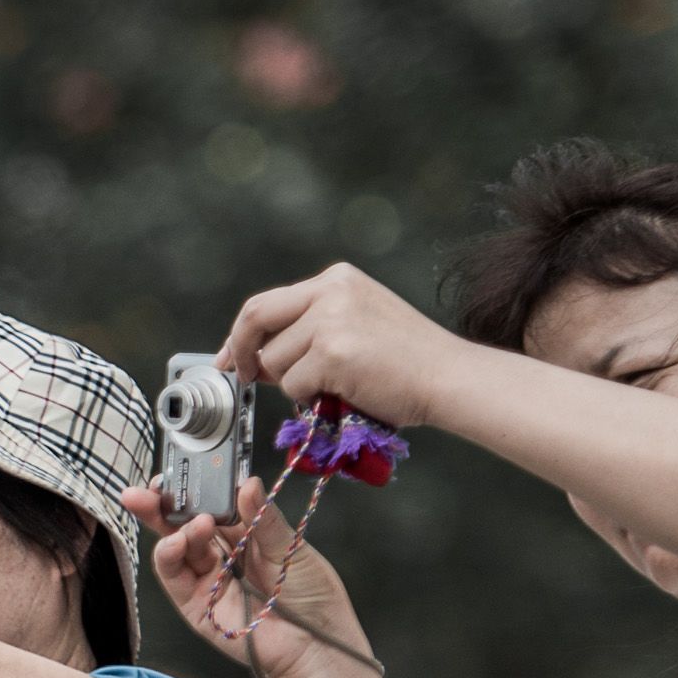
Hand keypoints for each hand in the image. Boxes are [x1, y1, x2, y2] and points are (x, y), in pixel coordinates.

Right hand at [134, 474, 376, 677]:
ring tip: (194, 523)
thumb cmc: (312, 598)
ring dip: (175, 529)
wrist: (315, 646)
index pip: (214, 506)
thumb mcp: (291, 548)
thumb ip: (263, 518)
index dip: (198, 489)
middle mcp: (224, 558)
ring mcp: (207, 582)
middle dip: (163, 505)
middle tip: (146, 488)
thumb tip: (245, 483)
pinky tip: (177, 541)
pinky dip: (169, 556)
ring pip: (176, 548)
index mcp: (248, 538)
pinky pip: (174, 578)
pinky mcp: (196, 608)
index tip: (185, 468)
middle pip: (185, 525)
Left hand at [218, 263, 468, 429]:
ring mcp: (331, 319)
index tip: (230, 357)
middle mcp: (331, 290)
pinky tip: (345, 391)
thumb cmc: (405, 361)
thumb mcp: (356, 325)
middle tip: (245, 379)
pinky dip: (312, 398)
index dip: (241, 334)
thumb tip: (256, 358)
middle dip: (242, 354)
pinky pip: (293, 386)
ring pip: (275, 362)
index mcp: (336, 279)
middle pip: (255, 320)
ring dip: (295, 383)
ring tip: (337, 383)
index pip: (267, 302)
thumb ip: (310, 331)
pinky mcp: (333, 352)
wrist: (447, 376)